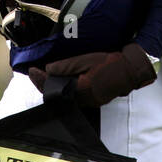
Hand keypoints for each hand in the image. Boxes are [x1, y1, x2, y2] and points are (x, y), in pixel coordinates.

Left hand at [27, 43, 156, 107]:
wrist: (130, 70)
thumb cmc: (109, 64)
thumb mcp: (85, 60)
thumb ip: (66, 66)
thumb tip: (48, 69)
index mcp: (80, 90)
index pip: (53, 87)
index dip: (39, 79)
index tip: (31, 70)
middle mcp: (83, 100)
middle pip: (57, 95)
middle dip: (44, 84)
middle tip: (35, 73)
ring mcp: (89, 101)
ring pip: (65, 96)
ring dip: (53, 87)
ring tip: (44, 76)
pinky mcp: (93, 99)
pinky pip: (74, 95)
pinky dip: (64, 88)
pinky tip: (61, 80)